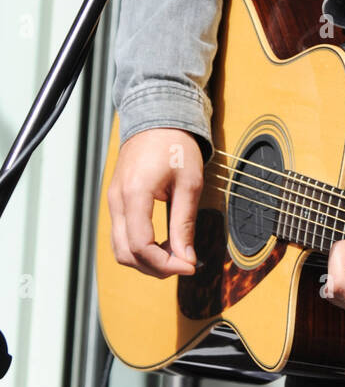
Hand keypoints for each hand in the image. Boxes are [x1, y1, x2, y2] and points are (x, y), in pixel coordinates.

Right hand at [107, 127, 203, 277]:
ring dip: (145, 261)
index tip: (189, 266)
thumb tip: (187, 257)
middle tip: (184, 264)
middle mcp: (117, 200)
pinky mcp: (117, 202)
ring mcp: (113, 201)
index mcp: (134, 194)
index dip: (165, 264)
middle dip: (155, 267)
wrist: (158, 119)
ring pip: (120, 248)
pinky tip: (162, 244)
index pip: (141, 246)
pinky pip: (120, 236)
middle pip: (126, 253)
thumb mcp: (189, 184)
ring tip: (174, 255)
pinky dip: (139, 248)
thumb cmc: (175, 145)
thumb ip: (184, 223)